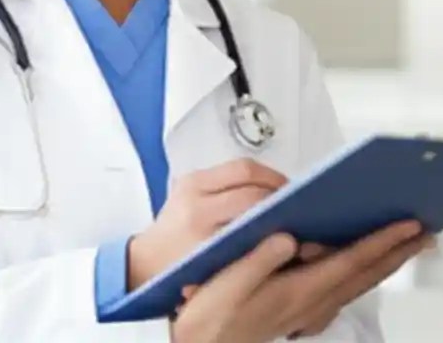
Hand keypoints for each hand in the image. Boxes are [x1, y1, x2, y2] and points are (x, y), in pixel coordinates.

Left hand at [128, 158, 288, 289]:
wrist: (144, 264)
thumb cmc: (181, 275)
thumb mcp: (217, 271)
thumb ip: (250, 253)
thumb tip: (290, 240)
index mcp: (199, 224)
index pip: (249, 201)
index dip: (279, 205)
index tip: (298, 217)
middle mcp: (193, 197)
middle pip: (249, 177)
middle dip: (278, 188)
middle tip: (298, 203)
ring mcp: (190, 183)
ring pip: (244, 167)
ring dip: (270, 177)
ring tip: (287, 194)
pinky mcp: (191, 177)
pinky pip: (233, 168)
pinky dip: (256, 176)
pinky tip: (268, 190)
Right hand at [170, 220, 431, 342]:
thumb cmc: (207, 318)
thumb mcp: (223, 287)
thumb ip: (256, 262)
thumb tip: (288, 239)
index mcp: (298, 292)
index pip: (352, 261)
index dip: (383, 241)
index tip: (410, 225)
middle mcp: (312, 304)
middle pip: (367, 274)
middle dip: (400, 251)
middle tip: (429, 230)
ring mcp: (311, 312)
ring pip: (362, 283)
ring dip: (389, 262)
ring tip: (412, 241)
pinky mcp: (305, 313)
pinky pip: (349, 288)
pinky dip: (369, 272)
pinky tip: (372, 261)